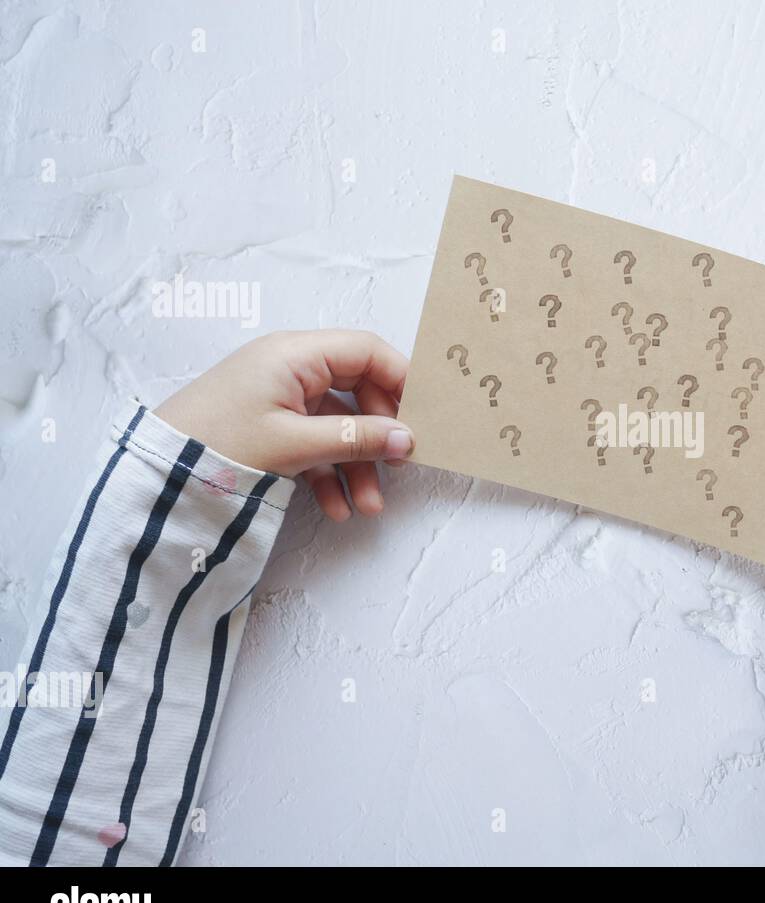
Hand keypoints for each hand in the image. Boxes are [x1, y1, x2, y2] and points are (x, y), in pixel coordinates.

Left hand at [154, 330, 412, 520]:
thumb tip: (407, 439)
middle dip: (379, 434)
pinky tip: (336, 507)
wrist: (157, 475)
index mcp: (295, 354)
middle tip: (400, 465)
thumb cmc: (219, 444)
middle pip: (357, 389)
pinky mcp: (269, 425)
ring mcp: (279, 397)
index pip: (367, 350)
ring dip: (357, 463)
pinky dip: (330, 473)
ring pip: (338, 423)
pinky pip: (315, 442)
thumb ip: (357, 439)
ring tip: (367, 506)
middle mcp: (290, 368)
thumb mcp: (295, 444)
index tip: (424, 416)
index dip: (401, 379)